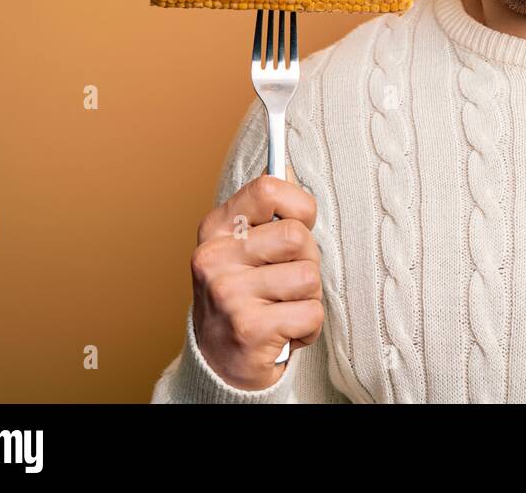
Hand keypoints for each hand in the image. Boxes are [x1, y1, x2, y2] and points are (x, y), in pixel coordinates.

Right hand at [190, 164, 323, 389]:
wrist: (219, 363)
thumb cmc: (244, 296)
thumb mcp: (244, 249)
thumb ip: (265, 212)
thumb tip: (284, 162)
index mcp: (216, 229)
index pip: (267, 188)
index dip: (298, 206)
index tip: (299, 224)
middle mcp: (214, 257)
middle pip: (297, 236)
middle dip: (307, 261)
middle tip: (286, 283)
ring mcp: (228, 293)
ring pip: (309, 276)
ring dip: (308, 298)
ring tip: (283, 308)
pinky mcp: (248, 328)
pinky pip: (311, 313)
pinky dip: (308, 327)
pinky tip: (283, 332)